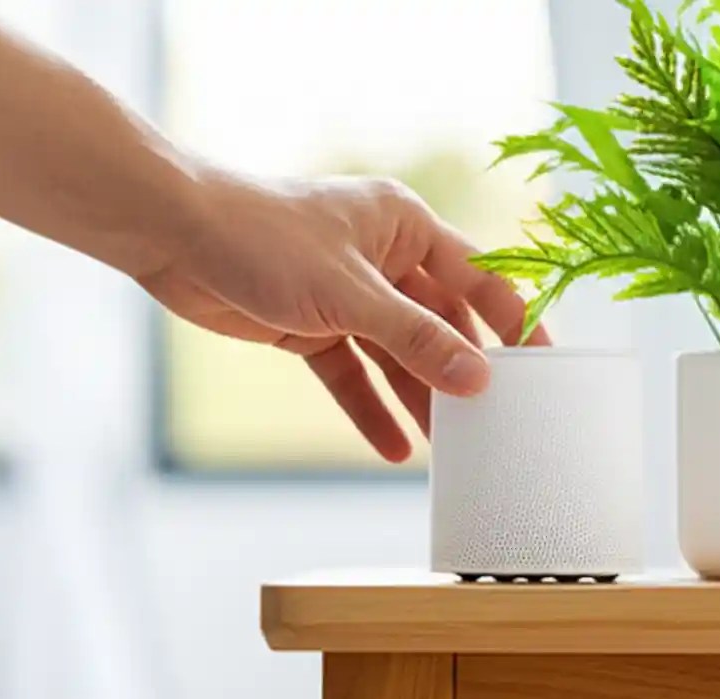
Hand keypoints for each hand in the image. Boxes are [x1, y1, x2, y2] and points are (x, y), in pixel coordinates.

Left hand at [134, 167, 550, 461]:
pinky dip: (368, 406)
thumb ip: (415, 339)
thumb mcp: (349, 295)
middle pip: (438, 323)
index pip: (479, 277)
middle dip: (459, 372)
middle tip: (492, 425)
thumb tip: (478, 378)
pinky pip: (350, 373)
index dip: (515, 321)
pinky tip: (392, 447)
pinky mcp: (308, 325)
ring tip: (448, 451)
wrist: (174, 235)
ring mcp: (344, 293)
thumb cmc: (263, 237)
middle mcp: (381, 257)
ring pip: (395, 354)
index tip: (545, 368)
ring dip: (417, 398)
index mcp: (405, 226)